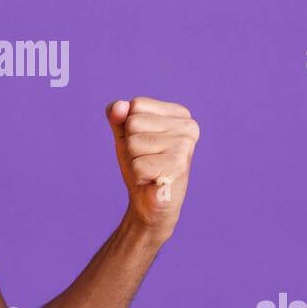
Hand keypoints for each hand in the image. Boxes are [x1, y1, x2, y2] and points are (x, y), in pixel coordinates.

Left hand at [106, 96, 199, 241]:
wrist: (150, 203)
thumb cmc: (141, 165)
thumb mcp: (125, 136)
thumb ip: (118, 116)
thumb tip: (119, 106)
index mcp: (180, 114)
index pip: (136, 104)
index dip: (130, 127)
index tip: (145, 145)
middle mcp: (188, 126)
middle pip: (133, 122)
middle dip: (131, 145)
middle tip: (147, 160)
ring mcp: (185, 145)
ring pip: (133, 143)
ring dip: (134, 161)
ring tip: (150, 170)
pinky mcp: (178, 166)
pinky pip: (137, 164)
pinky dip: (138, 176)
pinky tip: (152, 180)